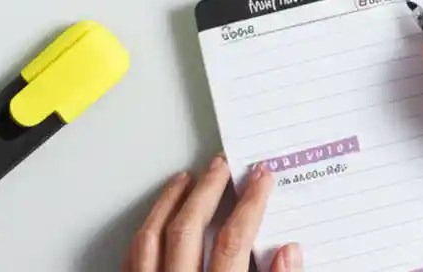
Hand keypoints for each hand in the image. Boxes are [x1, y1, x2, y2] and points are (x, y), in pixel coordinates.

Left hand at [124, 155, 302, 271]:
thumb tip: (289, 253)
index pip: (233, 243)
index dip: (250, 206)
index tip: (261, 180)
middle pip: (187, 229)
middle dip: (207, 191)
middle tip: (222, 165)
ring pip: (151, 238)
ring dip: (170, 202)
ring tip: (186, 179)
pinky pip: (133, 256)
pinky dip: (147, 230)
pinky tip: (157, 219)